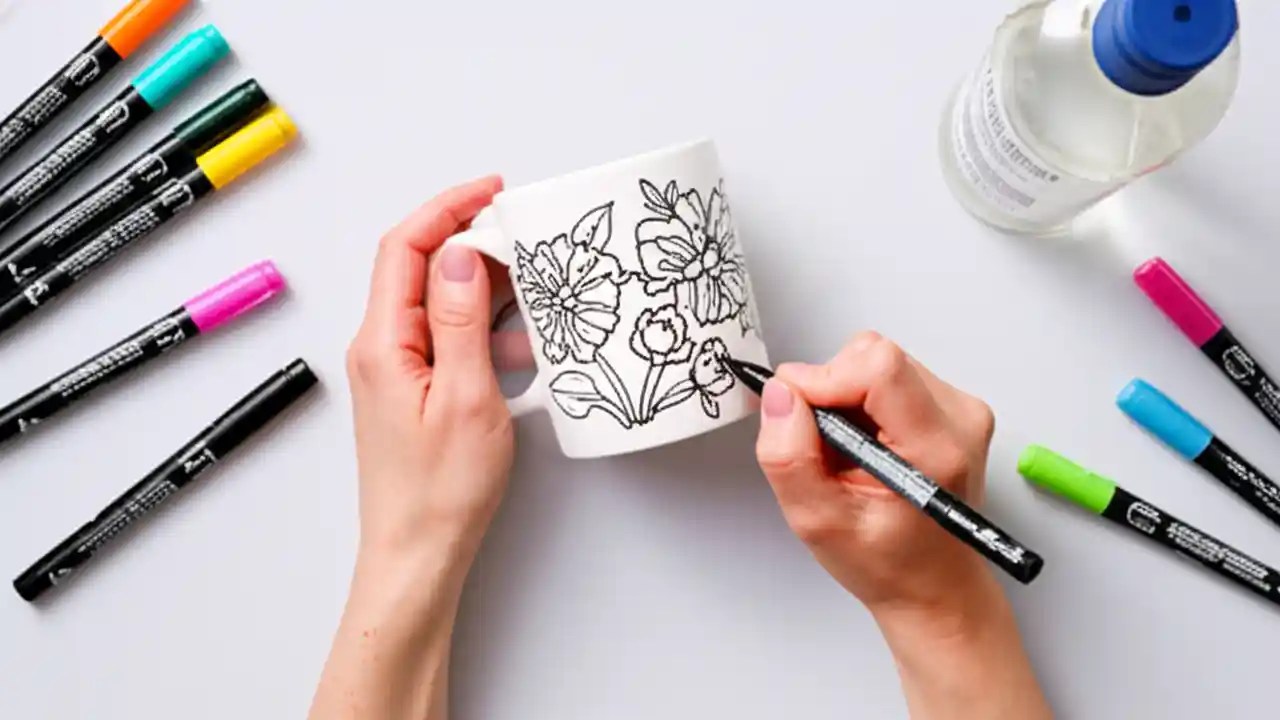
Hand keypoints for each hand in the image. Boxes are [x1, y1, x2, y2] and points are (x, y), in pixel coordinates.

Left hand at [346, 175, 522, 569]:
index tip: (492, 192)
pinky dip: (488, 334)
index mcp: (384, 342)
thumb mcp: (466, 396)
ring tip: (537, 303)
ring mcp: (398, 369)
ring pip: (442, 305)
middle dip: (475, 245)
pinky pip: (451, 340)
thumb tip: (462, 253)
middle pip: (422, 269)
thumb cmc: (440, 492)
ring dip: (489, 296)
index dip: (447, 208)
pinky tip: (523, 352)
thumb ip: (462, 319)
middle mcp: (382, 348)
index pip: (404, 248)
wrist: (418, 555)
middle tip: (528, 240)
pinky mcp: (416, 389)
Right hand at [754, 333, 1049, 718]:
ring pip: (877, 361)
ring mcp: (961, 409)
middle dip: (831, 391)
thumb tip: (778, 393)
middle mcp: (960, 418)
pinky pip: (888, 374)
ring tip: (847, 453)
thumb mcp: (817, 522)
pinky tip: (864, 446)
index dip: (823, 379)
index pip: (878, 366)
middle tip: (825, 447)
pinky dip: (862, 402)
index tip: (798, 414)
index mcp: (937, 449)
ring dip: (845, 398)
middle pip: (874, 356)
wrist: (934, 585)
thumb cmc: (885, 563)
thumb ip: (790, 457)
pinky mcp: (951, 405)